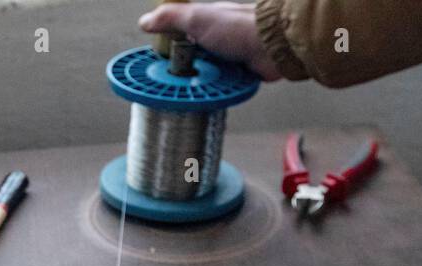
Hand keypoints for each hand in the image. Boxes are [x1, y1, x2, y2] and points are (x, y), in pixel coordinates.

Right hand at [139, 1, 282, 80]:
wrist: (274, 44)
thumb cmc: (242, 27)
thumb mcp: (197, 17)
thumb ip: (170, 17)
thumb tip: (147, 21)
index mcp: (204, 25)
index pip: (177, 41)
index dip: (168, 54)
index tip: (161, 64)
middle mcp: (216, 42)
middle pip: (190, 64)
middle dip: (187, 73)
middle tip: (183, 79)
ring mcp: (228, 59)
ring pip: (206, 78)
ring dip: (205, 84)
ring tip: (202, 86)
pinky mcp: (239, 76)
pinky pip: (222, 88)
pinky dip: (219, 91)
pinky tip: (217, 92)